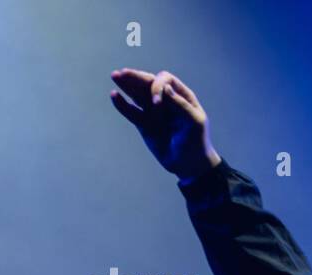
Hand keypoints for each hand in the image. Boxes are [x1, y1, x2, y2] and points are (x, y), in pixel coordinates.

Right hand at [109, 68, 220, 182]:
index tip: (156, 102)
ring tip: (115, 76)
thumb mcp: (194, 123)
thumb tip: (165, 87)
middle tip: (122, 73)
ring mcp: (154, 111)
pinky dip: (122, 104)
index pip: (166, 80)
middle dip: (136, 77)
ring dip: (126, 84)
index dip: (158, 86)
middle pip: (148, 83)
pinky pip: (131, 111)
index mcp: (181, 96)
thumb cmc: (196, 142)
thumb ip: (181, 105)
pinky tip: (114, 96)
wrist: (188, 164)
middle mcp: (166, 100)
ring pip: (138, 93)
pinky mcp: (144, 123)